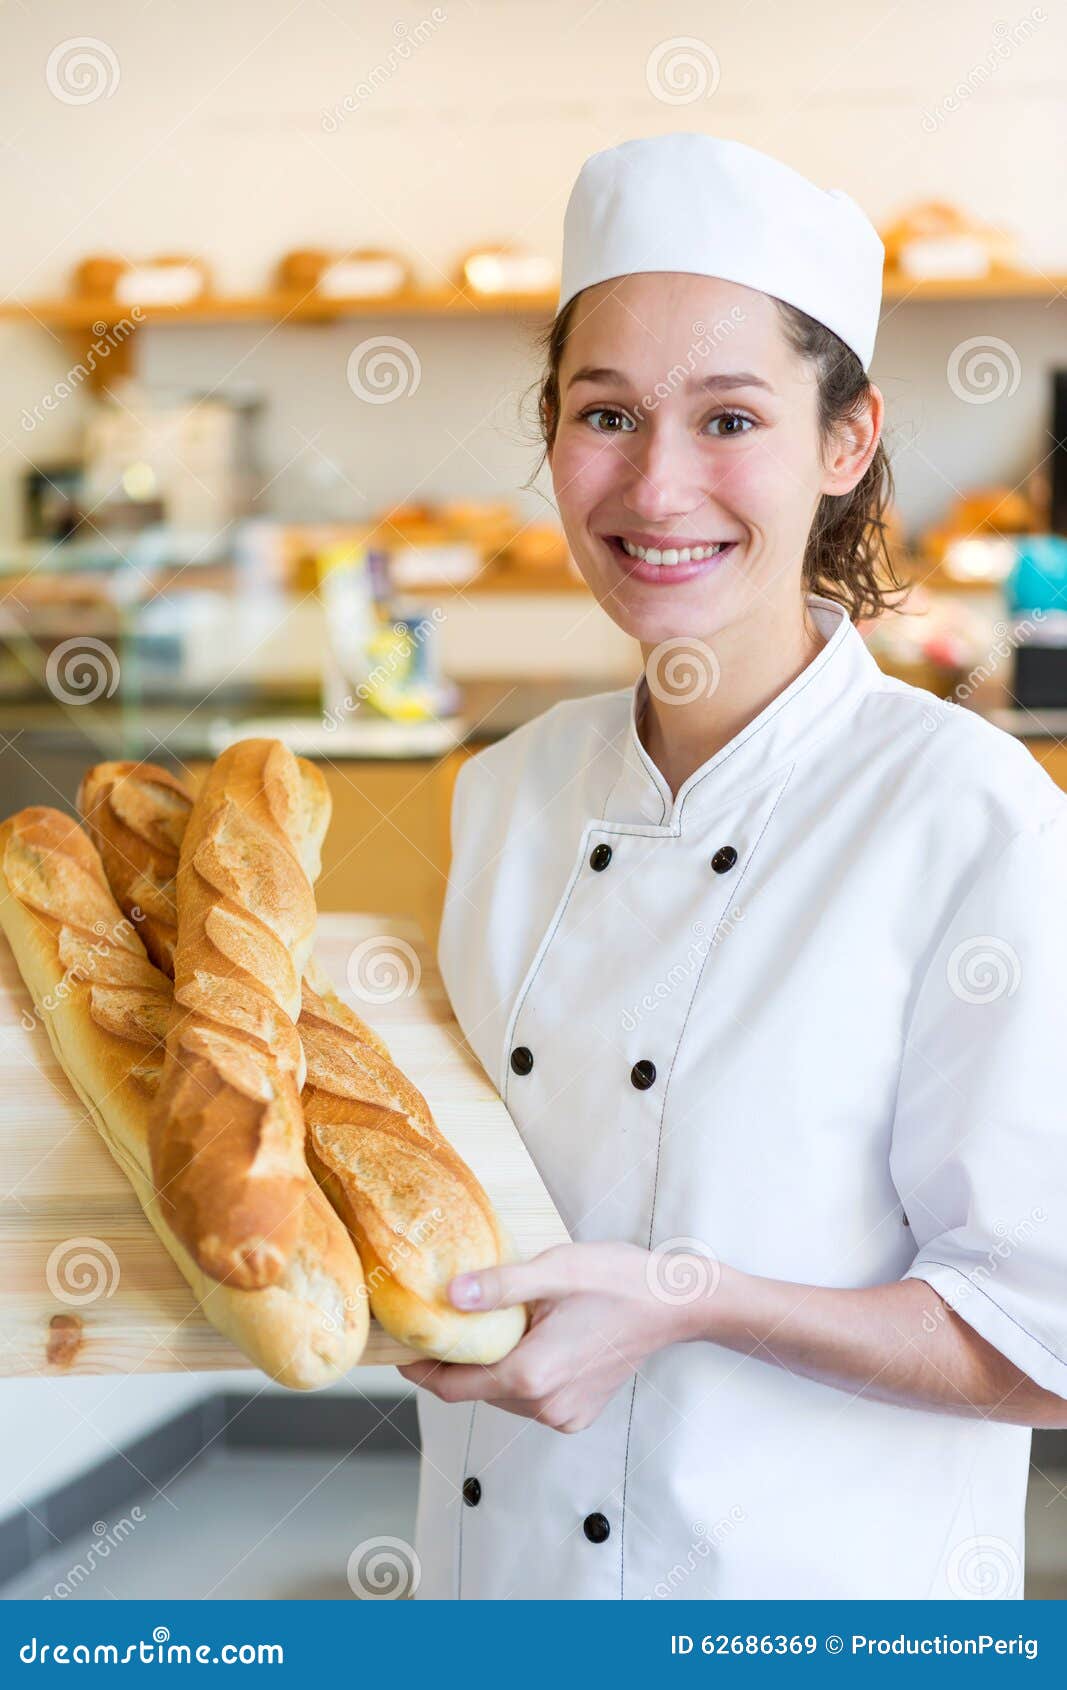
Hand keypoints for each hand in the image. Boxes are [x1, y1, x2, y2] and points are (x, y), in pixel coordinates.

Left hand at [397, 1240, 723, 1433]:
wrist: (675, 1305)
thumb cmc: (618, 1280)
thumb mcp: (555, 1270)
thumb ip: (501, 1286)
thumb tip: (450, 1297)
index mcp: (532, 1375)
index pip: (454, 1387)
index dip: (421, 1371)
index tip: (399, 1353)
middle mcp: (544, 1405)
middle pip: (477, 1390)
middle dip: (460, 1362)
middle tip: (446, 1325)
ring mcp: (563, 1415)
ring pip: (504, 1395)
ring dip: (493, 1365)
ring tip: (496, 1325)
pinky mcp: (577, 1414)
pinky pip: (530, 1398)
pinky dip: (521, 1374)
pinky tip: (533, 1339)